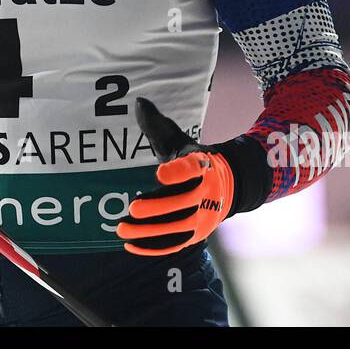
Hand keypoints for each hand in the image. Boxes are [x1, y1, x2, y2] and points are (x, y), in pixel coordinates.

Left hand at [115, 98, 234, 255]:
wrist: (226, 185)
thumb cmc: (192, 161)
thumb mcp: (178, 140)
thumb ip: (156, 124)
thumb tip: (138, 101)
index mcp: (202, 166)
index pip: (193, 169)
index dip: (178, 172)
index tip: (159, 172)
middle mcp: (207, 192)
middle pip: (183, 203)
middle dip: (156, 208)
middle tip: (131, 209)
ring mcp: (203, 216)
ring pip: (177, 227)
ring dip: (149, 231)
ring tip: (123, 229)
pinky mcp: (196, 235)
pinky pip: (175, 244)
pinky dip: (153, 247)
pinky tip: (130, 245)